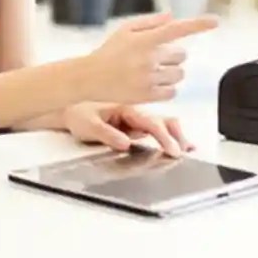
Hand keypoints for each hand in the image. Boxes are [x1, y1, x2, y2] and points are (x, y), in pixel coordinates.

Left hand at [62, 102, 193, 156]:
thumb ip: (107, 134)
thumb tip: (126, 143)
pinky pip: (155, 129)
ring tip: (189, 147)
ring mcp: (135, 118)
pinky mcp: (134, 125)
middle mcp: (134, 112)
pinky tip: (179, 143)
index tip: (173, 150)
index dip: (163, 137)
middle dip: (176, 134)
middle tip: (186, 150)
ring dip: (176, 135)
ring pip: (162, 123)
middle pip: (162, 120)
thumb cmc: (78, 114)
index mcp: (125, 108)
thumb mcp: (88, 125)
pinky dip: (169, 136)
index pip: (150, 122)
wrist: (68, 107)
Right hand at [75, 12, 217, 104]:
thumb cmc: (109, 51)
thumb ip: (150, 22)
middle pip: (181, 55)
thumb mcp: (125, 30)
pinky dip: (167, 87)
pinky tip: (152, 83)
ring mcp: (149, 78)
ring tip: (152, 71)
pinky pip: (173, 91)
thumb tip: (172, 17)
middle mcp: (149, 58)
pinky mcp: (149, 95)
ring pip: (179, 74)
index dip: (198, 24)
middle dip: (172, 55)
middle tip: (154, 57)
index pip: (176, 29)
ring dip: (172, 72)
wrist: (90, 78)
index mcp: (145, 40)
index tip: (215, 21)